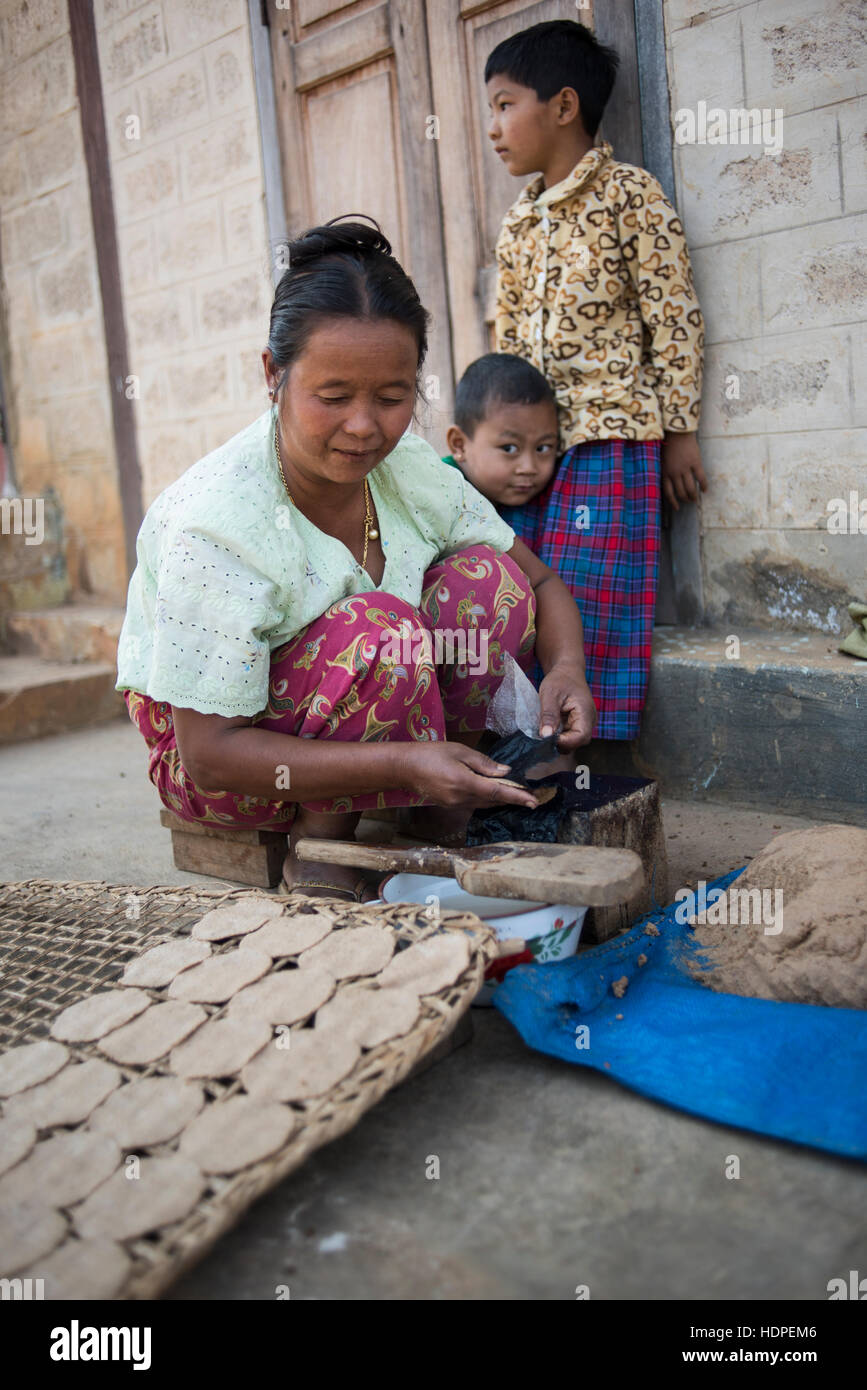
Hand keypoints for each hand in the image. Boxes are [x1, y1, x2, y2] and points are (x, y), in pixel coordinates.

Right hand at [401, 742, 540, 810]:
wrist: (405, 767)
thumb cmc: (431, 754)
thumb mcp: (459, 751)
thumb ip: (483, 763)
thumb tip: (505, 772)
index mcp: (465, 783)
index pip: (498, 792)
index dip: (517, 797)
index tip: (534, 801)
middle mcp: (461, 799)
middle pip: (493, 801)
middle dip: (512, 799)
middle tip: (531, 796)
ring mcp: (455, 805)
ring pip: (484, 803)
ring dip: (500, 800)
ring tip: (516, 795)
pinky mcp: (450, 805)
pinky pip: (474, 803)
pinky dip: (486, 799)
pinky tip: (493, 793)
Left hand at [538, 663, 596, 748]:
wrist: (567, 672)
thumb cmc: (559, 679)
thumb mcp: (550, 694)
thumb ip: (549, 715)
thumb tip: (545, 736)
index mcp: (586, 712)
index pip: (580, 737)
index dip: (564, 741)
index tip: (546, 737)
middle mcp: (589, 721)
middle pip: (578, 742)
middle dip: (560, 743)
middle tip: (542, 736)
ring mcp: (584, 723)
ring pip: (573, 741)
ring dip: (559, 740)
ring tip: (544, 731)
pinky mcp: (578, 724)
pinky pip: (570, 736)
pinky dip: (559, 736)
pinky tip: (548, 729)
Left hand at [661, 431, 707, 510]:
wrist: (678, 431)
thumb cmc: (669, 444)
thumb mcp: (662, 460)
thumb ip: (666, 471)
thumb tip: (670, 484)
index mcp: (665, 472)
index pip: (668, 492)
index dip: (673, 502)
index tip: (677, 508)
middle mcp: (674, 473)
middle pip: (681, 492)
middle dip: (685, 499)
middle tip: (689, 501)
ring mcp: (685, 468)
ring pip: (691, 488)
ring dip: (694, 496)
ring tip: (696, 498)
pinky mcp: (695, 463)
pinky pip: (701, 478)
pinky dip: (704, 485)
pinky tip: (705, 490)